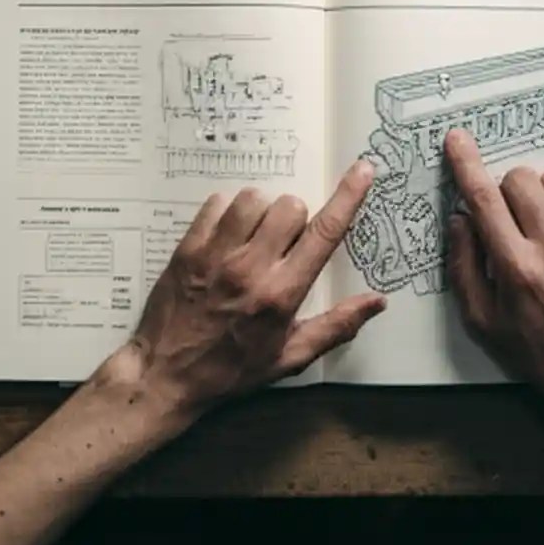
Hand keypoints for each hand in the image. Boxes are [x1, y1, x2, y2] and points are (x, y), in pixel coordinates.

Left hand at [97, 160, 385, 418]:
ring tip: (254, 235)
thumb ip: (336, 327)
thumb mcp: (290, 358)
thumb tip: (378, 301)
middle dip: (297, 217)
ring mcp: (215, 255)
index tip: (362, 169)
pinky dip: (228, 210)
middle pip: (290, 207)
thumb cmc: (233, 370)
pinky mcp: (187, 249)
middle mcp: (251, 268)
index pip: (324, 234)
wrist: (166, 375)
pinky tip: (227, 234)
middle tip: (285, 242)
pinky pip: (216, 204)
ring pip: (253, 199)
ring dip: (262, 211)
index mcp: (282, 295)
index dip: (348, 197)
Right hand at [442, 128, 543, 434]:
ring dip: (536, 193)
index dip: (466, 164)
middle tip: (504, 217)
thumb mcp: (482, 321)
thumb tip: (460, 220)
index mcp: (515, 268)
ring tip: (535, 222)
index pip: (484, 199)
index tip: (457, 140)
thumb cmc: (534, 351)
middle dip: (503, 189)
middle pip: (520, 180)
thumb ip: (463, 266)